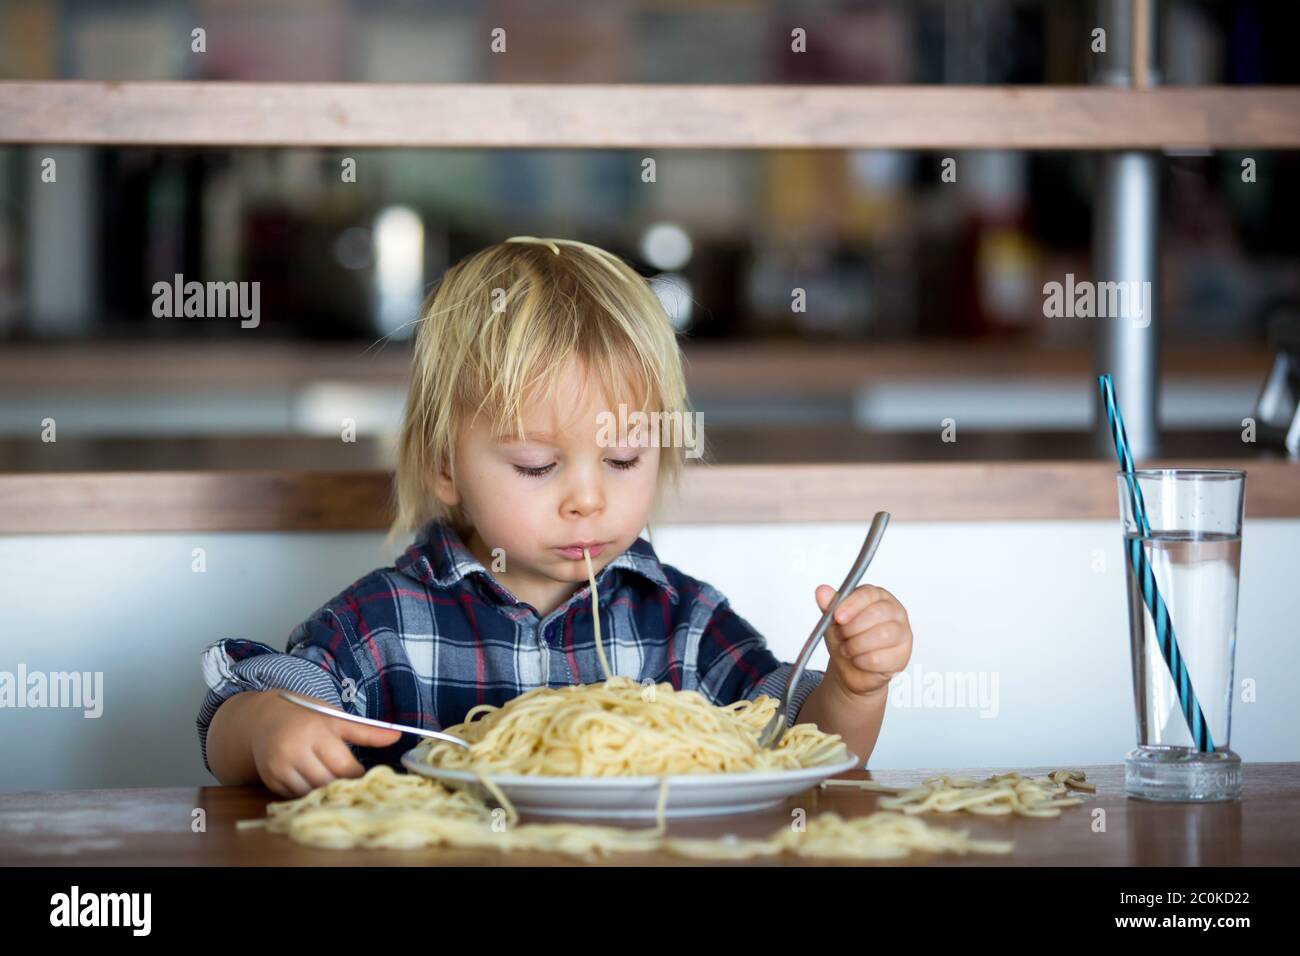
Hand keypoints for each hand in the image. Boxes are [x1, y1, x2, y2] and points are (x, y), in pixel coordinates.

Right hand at [249, 692, 401, 796]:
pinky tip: (312, 782)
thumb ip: (366, 731)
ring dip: (325, 791)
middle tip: (351, 783)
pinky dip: (307, 792)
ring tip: (332, 782)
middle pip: (328, 782)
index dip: (357, 775)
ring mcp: (281, 766)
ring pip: (312, 792)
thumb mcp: (336, 718)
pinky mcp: (271, 779)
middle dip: (342, 785)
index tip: (365, 776)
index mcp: (317, 731)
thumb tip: (397, 736)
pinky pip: (295, 795)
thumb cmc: (307, 717)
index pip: (344, 766)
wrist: (264, 719)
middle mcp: (296, 749)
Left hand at [815, 584, 912, 697]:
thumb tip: (822, 591)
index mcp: (877, 596)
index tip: (837, 617)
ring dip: (856, 645)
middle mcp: (894, 611)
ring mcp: (902, 633)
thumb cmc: (846, 639)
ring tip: (847, 649)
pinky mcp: (902, 655)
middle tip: (841, 636)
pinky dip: (862, 661)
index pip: (868, 594)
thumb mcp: (833, 621)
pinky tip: (858, 660)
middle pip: (877, 613)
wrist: (851, 668)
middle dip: (852, 628)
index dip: (851, 605)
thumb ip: (830, 606)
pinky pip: (881, 658)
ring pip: (882, 635)